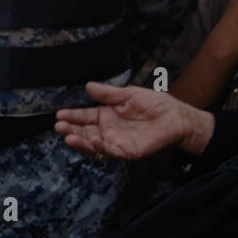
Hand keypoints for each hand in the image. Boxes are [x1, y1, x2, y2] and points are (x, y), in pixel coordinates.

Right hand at [55, 81, 214, 159]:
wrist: (177, 117)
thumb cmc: (156, 105)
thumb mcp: (129, 94)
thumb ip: (108, 94)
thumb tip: (88, 86)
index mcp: (107, 116)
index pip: (85, 117)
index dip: (72, 116)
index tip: (59, 114)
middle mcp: (109, 130)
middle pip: (85, 132)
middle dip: (71, 130)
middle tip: (59, 126)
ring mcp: (117, 142)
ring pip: (93, 145)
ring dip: (80, 142)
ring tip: (69, 136)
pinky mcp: (127, 152)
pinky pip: (110, 152)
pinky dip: (100, 148)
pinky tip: (92, 141)